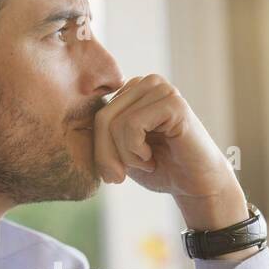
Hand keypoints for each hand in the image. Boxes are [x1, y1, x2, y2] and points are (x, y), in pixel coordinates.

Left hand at [92, 74, 248, 230]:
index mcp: (133, 90)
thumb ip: (100, 134)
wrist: (196, 186)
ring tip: (146, 162)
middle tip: (122, 175)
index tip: (115, 173)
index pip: (97, 114)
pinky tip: (154, 157)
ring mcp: (161, 89)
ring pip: (115, 123)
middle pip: (103, 117)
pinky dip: (137, 151)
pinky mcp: (172, 102)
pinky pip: (132, 126)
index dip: (99, 149)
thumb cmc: (160, 168)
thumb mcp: (120, 151)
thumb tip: (73, 128)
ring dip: (126, 155)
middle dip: (108, 154)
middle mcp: (147, 82)